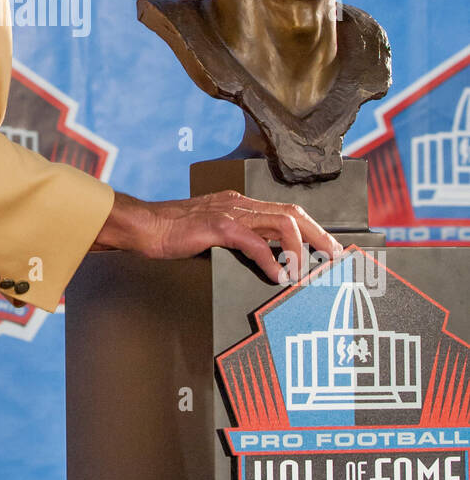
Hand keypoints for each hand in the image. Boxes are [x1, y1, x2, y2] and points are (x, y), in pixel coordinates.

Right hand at [91, 189, 342, 284]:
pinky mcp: (218, 227)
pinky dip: (270, 259)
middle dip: (319, 236)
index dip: (313, 229)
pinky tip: (275, 275)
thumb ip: (238, 239)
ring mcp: (230, 213)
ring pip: (281, 223)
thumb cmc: (173, 232)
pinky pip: (254, 242)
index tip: (327, 248)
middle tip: (334, 258)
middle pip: (293, 214)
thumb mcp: (212, 233)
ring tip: (304, 271)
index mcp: (240, 204)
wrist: (145, 226)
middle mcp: (240, 204)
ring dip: (300, 248)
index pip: (287, 211)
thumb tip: (265, 259)